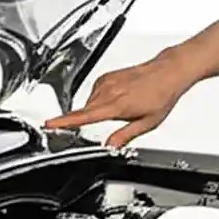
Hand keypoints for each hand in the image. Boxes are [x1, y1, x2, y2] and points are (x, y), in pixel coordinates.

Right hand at [43, 49, 198, 146]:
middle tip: (112, 122)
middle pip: (85, 110)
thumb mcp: (147, 123)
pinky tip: (120, 99)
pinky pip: (96, 92)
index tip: (49, 124)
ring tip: (123, 108)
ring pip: (91, 101)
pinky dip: (102, 99)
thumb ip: (125, 135)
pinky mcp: (108, 75)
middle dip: (88, 120)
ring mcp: (107, 81)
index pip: (83, 116)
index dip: (64, 122)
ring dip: (98, 109)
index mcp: (116, 105)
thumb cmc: (161, 95)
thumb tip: (109, 146)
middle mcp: (108, 91)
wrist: (168, 72)